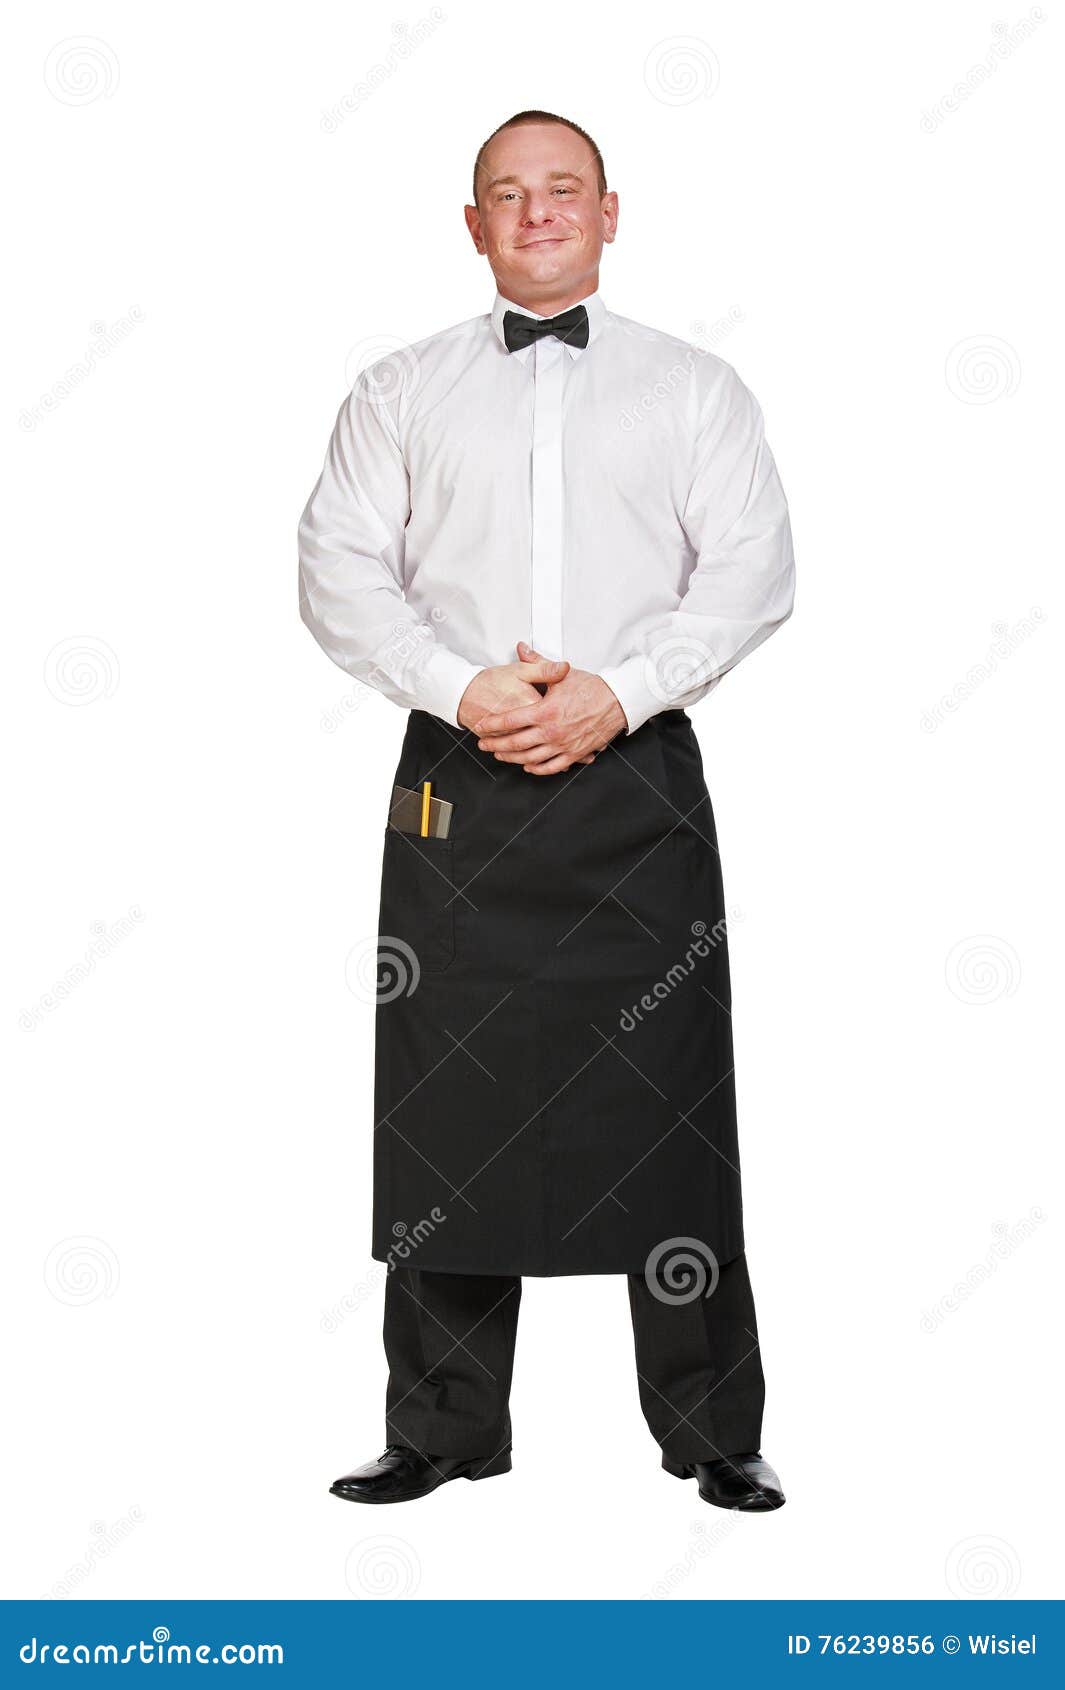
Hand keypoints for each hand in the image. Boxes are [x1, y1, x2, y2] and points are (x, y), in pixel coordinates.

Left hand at [474, 642, 626, 774]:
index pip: (510, 720)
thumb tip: (521, 650)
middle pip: (515, 743)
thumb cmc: (592, 688)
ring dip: (512, 758)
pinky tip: (528, 766)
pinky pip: (551, 766)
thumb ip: (538, 663)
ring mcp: (562, 745)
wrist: (617, 701)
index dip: (492, 725)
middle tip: (484, 744)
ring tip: (500, 755)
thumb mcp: (562, 674)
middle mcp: (551, 731)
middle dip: (495, 744)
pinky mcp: (574, 754)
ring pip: (530, 758)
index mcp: (545, 711)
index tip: (480, 727)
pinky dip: (537, 768)